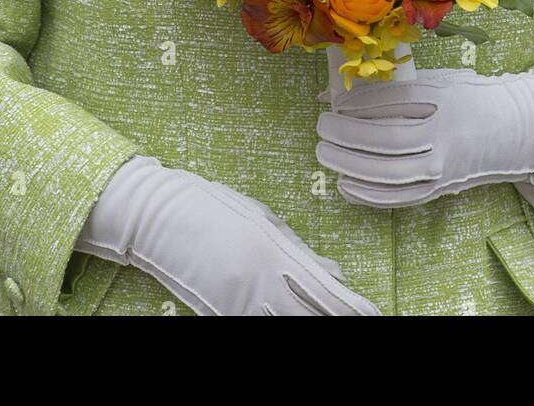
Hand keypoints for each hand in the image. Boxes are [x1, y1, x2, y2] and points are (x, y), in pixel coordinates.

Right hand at [75, 155, 381, 315]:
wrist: (160, 218)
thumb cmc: (213, 208)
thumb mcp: (261, 220)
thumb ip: (299, 249)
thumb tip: (333, 272)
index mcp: (276, 252)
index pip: (325, 290)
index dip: (352, 307)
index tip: (373, 314)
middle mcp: (262, 281)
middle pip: (310, 316)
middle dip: (336, 320)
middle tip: (362, 322)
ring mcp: (241, 302)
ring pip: (286, 325)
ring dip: (310, 322)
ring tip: (334, 323)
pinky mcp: (222, 311)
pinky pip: (254, 323)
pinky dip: (278, 323)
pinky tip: (292, 319)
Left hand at [316, 65, 533, 209]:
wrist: (518, 131)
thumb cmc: (475, 99)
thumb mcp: (444, 82)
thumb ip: (402, 87)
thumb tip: (350, 94)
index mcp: (447, 101)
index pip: (396, 103)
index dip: (360, 104)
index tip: (335, 102)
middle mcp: (446, 137)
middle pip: (388, 140)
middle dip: (347, 135)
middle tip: (321, 126)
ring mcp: (444, 168)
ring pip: (389, 173)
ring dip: (351, 165)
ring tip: (325, 152)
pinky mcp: (441, 190)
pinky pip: (400, 197)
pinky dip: (369, 195)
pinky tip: (345, 185)